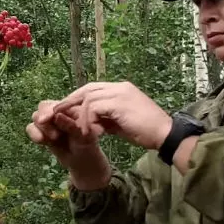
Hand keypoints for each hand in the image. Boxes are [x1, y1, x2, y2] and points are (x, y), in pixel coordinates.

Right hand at [26, 100, 110, 189]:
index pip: (57, 104)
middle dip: (45, 121)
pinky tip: (41, 142)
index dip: (49, 111)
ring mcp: (50, 121)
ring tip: (53, 140)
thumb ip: (70, 125)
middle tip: (54, 136)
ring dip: (42, 129)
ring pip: (36, 117)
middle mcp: (59, 112)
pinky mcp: (42, 130)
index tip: (44, 120)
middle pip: (43, 107)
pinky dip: (34, 134)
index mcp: (72, 108)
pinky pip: (31, 127)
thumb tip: (57, 115)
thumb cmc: (87, 147)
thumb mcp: (83, 137)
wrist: (81, 162)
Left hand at [54, 81, 172, 149]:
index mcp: (121, 89)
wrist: (166, 135)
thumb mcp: (121, 123)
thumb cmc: (146, 132)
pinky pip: (94, 108)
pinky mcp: (119, 103)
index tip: (65, 109)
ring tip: (75, 127)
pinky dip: (88, 120)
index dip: (77, 98)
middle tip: (57, 113)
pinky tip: (90, 132)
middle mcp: (120, 87)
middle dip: (71, 101)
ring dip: (80, 114)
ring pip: (88, 98)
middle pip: (87, 89)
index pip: (93, 88)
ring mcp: (120, 93)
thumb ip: (106, 118)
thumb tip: (90, 121)